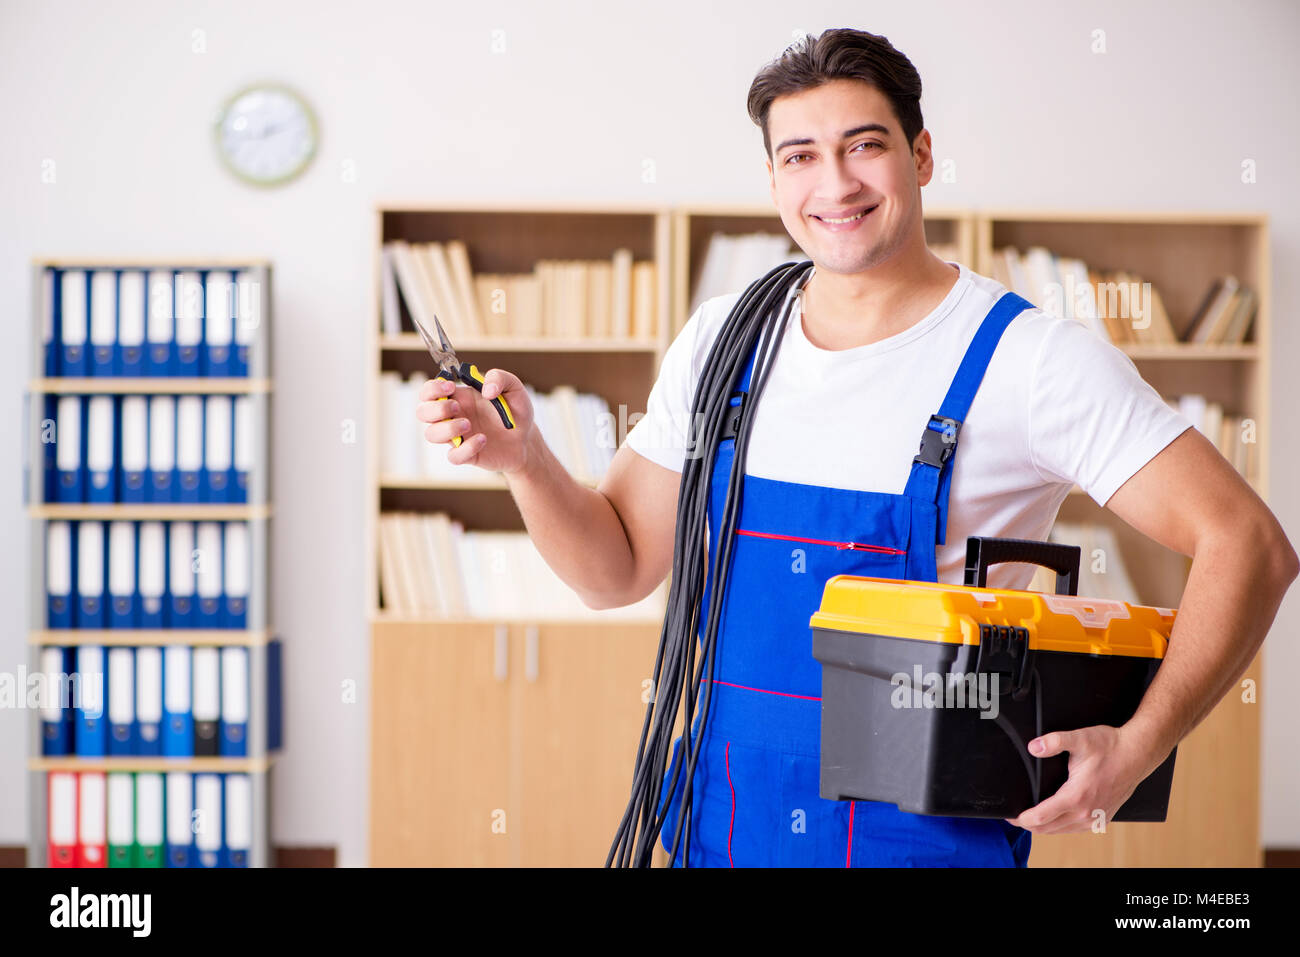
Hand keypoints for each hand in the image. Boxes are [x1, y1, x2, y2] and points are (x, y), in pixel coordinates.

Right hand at [415, 368, 534, 473]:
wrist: (527, 438)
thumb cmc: (516, 411)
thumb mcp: (514, 388)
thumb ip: (500, 378)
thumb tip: (486, 390)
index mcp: (459, 397)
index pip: (429, 391)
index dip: (432, 388)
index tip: (450, 387)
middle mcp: (453, 416)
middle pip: (422, 412)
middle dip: (435, 409)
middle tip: (458, 407)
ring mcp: (458, 436)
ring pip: (431, 435)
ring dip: (447, 428)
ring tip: (469, 424)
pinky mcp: (467, 454)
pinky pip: (453, 456)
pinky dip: (466, 448)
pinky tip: (483, 439)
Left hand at [1003, 724, 1167, 833]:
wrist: (1137, 754)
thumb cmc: (1110, 747)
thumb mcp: (1080, 738)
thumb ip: (1054, 741)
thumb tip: (1034, 747)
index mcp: (1076, 797)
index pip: (1041, 817)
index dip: (1021, 818)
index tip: (1010, 815)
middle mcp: (1086, 812)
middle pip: (1047, 829)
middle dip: (1028, 824)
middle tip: (1014, 817)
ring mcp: (1095, 818)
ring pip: (1061, 831)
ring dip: (1044, 828)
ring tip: (1030, 818)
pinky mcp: (1102, 818)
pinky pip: (1075, 829)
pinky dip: (1060, 827)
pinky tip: (1054, 818)